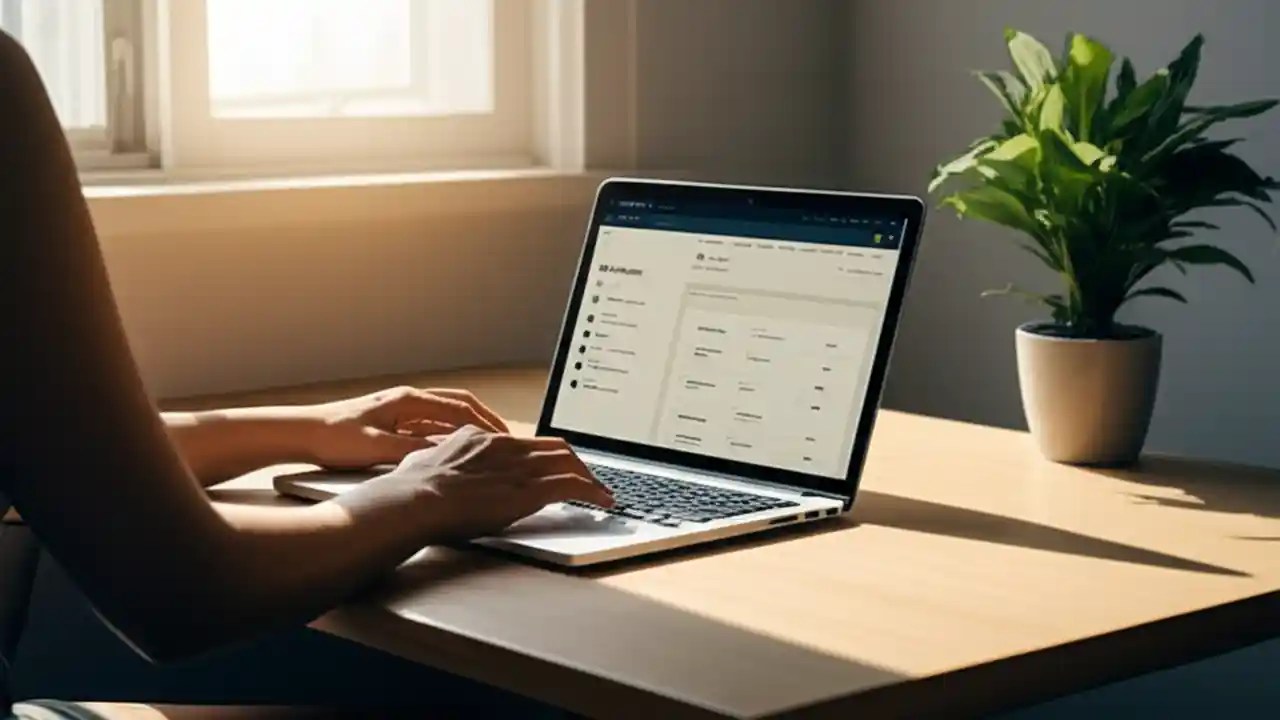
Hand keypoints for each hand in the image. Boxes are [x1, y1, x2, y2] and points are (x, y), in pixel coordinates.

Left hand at [304, 386, 510, 469]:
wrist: (303, 433)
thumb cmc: (334, 437)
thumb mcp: (377, 448)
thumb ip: (413, 450)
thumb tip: (446, 454)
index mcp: (409, 400)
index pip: (460, 408)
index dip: (486, 424)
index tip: (506, 438)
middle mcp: (408, 400)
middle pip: (459, 405)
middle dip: (485, 421)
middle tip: (507, 439)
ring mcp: (401, 409)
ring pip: (446, 415)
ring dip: (469, 427)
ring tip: (488, 446)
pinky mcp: (393, 421)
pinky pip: (431, 425)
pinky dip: (449, 434)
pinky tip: (454, 450)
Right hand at [354, 426, 613, 542]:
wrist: (415, 500)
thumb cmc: (410, 489)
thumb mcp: (424, 462)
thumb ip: (437, 461)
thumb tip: (427, 464)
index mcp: (481, 438)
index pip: (522, 443)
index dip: (539, 456)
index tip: (545, 467)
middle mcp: (506, 446)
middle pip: (552, 446)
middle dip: (572, 461)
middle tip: (584, 476)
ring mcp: (520, 467)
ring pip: (568, 461)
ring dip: (587, 476)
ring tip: (599, 490)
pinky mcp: (530, 490)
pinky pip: (572, 485)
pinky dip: (592, 492)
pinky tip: (602, 501)